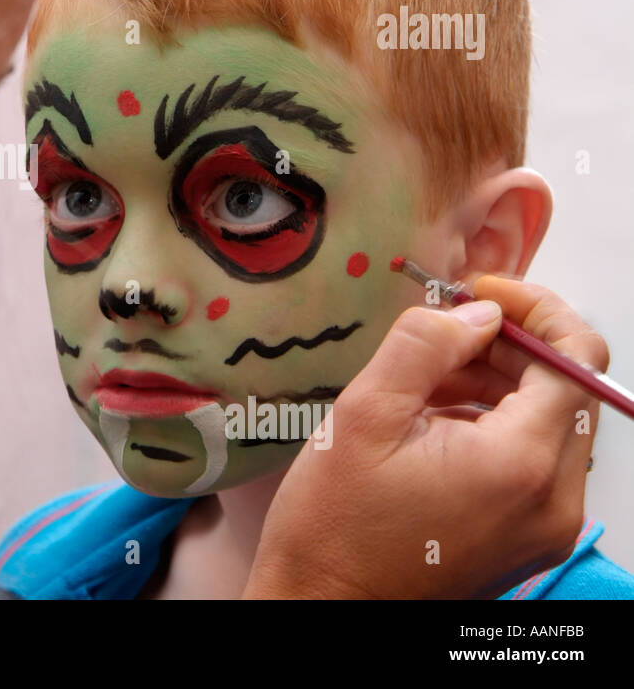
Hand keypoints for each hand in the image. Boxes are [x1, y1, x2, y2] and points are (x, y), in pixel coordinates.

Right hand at [243, 275, 605, 597]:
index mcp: (520, 463)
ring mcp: (547, 525)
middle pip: (569, 390)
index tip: (481, 292)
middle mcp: (554, 499)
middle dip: (514, 345)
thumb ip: (423, 346)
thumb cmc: (333, 523)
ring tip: (429, 378)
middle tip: (447, 328)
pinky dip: (498, 426)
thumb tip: (473, 311)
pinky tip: (436, 421)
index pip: (576, 359)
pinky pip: (537, 462)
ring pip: (553, 423)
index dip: (535, 309)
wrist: (324, 607)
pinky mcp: (529, 538)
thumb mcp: (364, 415)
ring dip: (503, 384)